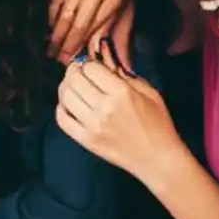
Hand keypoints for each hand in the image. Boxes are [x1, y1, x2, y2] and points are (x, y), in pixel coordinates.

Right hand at [49, 0, 129, 61]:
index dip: (85, 46)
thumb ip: (122, 35)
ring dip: (57, 36)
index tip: (77, 61)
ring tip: (52, 51)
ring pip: (64, 16)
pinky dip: (52, 20)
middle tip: (60, 61)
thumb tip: (124, 64)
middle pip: (78, 25)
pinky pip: (55, 5)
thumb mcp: (127, 8)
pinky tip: (52, 31)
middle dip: (67, 45)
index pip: (96, 29)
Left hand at [56, 59, 185, 183]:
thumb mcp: (148, 92)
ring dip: (65, 86)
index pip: (91, 68)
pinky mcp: (85, 140)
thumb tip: (104, 60)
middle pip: (74, 81)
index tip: (90, 63)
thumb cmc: (157, 123)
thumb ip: (124, 75)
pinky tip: (68, 104)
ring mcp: (92, 126)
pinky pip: (62, 120)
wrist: (156, 158)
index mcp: (121, 94)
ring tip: (72, 85)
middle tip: (77, 70)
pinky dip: (61, 108)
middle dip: (73, 71)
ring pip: (65, 98)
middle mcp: (103, 108)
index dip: (88, 62)